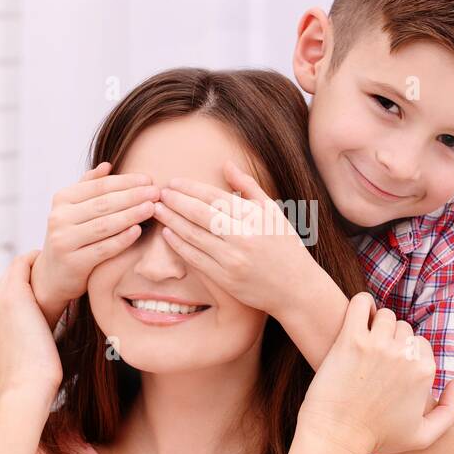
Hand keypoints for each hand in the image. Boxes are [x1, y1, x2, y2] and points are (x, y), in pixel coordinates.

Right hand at [0, 251, 62, 404]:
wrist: (25, 389)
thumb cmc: (18, 388)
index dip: (20, 298)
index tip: (42, 296)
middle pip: (6, 283)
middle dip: (28, 280)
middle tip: (54, 276)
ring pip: (15, 272)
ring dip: (33, 269)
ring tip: (57, 268)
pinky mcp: (13, 294)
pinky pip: (22, 263)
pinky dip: (35, 259)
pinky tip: (53, 262)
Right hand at [30, 161, 160, 313]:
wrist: (52, 275)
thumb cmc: (71, 236)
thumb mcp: (73, 209)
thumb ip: (88, 186)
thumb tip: (108, 165)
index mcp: (62, 199)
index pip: (99, 186)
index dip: (126, 182)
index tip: (148, 180)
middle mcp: (59, 218)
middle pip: (104, 204)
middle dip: (133, 196)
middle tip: (156, 192)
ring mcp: (64, 241)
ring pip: (104, 225)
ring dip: (131, 215)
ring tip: (152, 208)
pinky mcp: (73, 263)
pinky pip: (103, 249)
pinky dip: (122, 239)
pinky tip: (138, 231)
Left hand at [152, 159, 318, 315]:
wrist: (296, 288)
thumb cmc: (286, 246)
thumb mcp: (272, 212)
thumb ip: (248, 187)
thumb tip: (226, 164)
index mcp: (255, 217)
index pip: (215, 197)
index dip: (191, 188)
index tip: (174, 182)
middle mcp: (243, 237)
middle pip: (200, 214)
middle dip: (176, 202)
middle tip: (159, 193)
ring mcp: (233, 259)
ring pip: (194, 235)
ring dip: (172, 221)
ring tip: (157, 210)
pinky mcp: (226, 279)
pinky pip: (196, 258)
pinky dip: (179, 245)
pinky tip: (167, 233)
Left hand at [299, 292, 453, 453]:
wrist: (337, 436)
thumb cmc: (377, 438)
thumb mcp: (423, 436)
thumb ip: (451, 412)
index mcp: (425, 372)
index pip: (422, 345)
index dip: (407, 354)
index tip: (390, 366)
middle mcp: (405, 355)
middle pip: (404, 329)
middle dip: (392, 339)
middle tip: (374, 356)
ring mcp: (378, 345)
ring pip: (385, 315)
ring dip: (376, 323)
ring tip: (364, 340)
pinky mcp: (351, 339)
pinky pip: (361, 303)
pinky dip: (361, 305)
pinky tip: (357, 318)